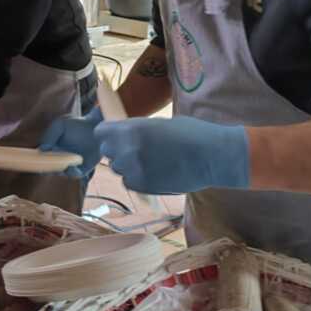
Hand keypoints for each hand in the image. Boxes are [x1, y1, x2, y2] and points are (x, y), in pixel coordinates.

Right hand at [37, 107, 103, 177]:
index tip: (36, 161)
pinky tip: (69, 166)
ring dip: (58, 171)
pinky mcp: (83, 168)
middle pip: (51, 167)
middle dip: (48, 168)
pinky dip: (71, 172)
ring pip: (61, 172)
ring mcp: (72, 164)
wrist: (97, 127)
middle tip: (47, 166)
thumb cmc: (78, 123)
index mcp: (53, 148)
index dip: (39, 161)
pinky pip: (74, 174)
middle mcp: (62, 157)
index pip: (43, 158)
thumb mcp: (60, 124)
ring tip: (59, 165)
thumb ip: (49, 135)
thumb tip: (41, 149)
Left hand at [94, 115, 248, 193]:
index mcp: (131, 129)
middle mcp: (128, 150)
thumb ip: (136, 129)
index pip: (101, 133)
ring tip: (148, 160)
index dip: (107, 134)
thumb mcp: (157, 123)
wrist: (210, 156)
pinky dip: (136, 178)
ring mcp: (135, 170)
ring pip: (117, 168)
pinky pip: (128, 182)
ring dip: (126, 165)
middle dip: (116, 149)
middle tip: (134, 149)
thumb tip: (123, 133)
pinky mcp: (144, 187)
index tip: (115, 135)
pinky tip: (152, 172)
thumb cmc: (190, 133)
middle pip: (107, 151)